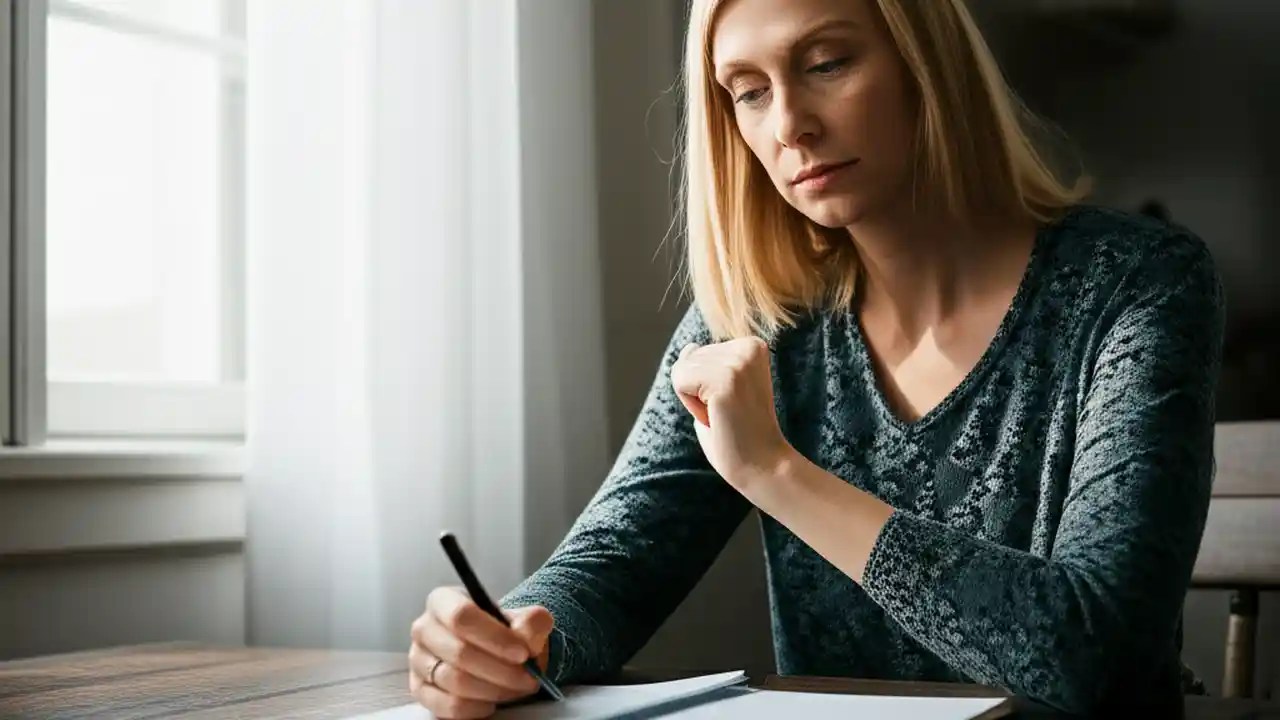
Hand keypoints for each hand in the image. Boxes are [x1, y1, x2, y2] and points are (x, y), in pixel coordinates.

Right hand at [408, 587, 552, 718]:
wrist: (494, 653)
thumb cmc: (504, 633)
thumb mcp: (525, 620)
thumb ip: (532, 622)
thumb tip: (526, 639)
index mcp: (444, 600)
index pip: (461, 616)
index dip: (494, 637)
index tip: (523, 654)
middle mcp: (424, 628)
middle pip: (459, 652)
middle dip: (501, 670)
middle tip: (528, 678)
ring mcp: (418, 660)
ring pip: (454, 681)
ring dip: (493, 689)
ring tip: (516, 688)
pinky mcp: (420, 690)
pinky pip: (447, 706)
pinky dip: (476, 708)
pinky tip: (492, 702)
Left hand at [670, 336, 794, 491]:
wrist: (764, 466)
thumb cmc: (740, 435)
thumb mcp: (719, 390)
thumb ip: (704, 367)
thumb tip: (688, 346)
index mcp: (752, 345)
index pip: (697, 353)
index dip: (704, 387)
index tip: (731, 404)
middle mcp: (749, 346)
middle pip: (687, 358)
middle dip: (697, 392)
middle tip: (728, 413)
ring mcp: (739, 362)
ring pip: (681, 370)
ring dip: (695, 402)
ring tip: (724, 416)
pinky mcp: (726, 379)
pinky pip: (680, 383)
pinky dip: (692, 408)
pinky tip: (719, 418)